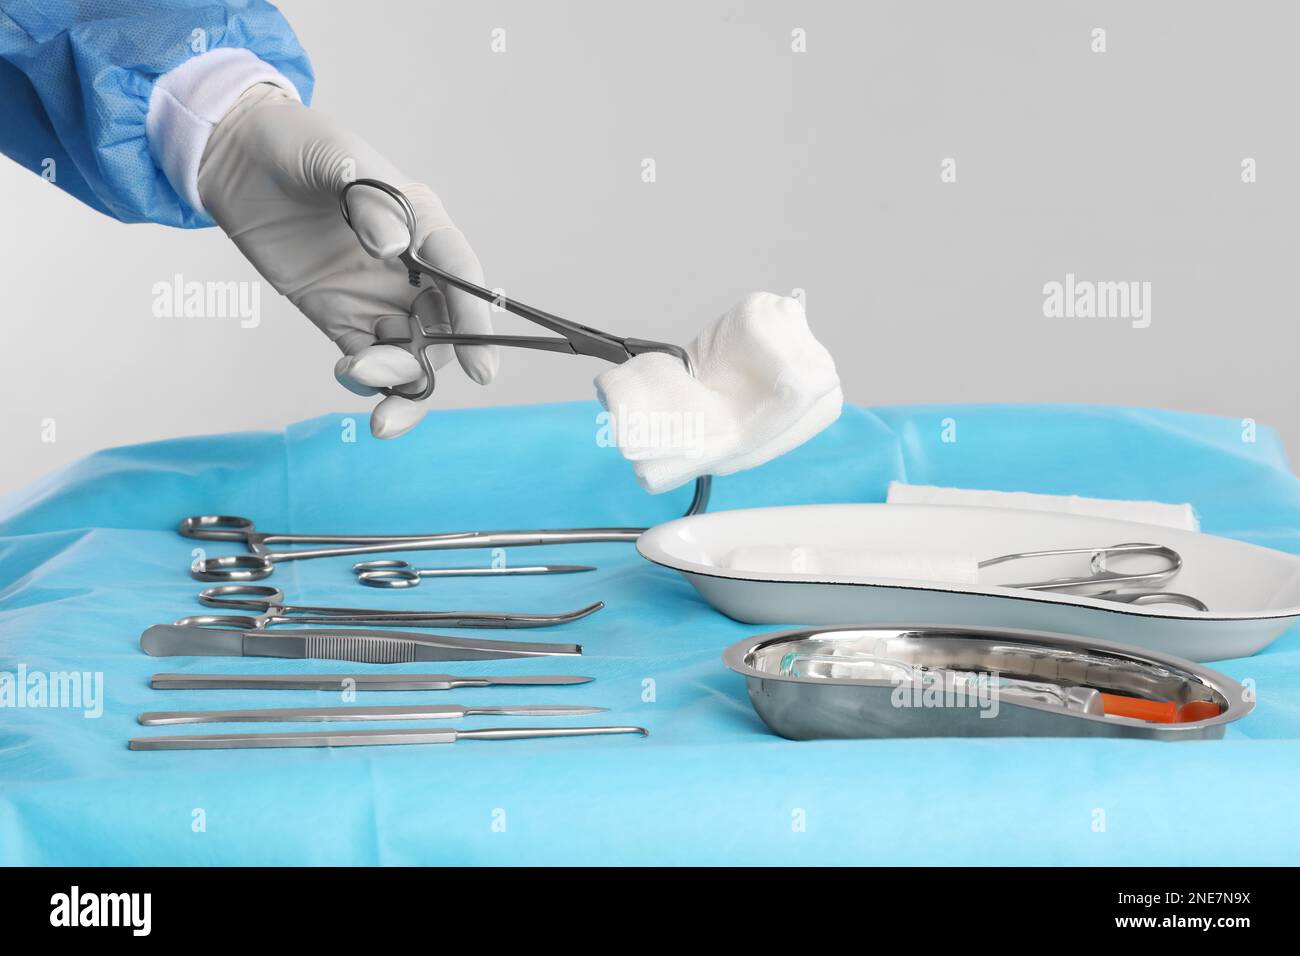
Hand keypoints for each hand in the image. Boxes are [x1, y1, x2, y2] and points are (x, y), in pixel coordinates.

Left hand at [197, 84, 497, 437]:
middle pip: (442, 330)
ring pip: (409, 354)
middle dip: (426, 361)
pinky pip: (367, 360)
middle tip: (388, 375)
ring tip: (357, 376)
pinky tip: (347, 373)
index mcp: (423, 225)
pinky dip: (365, 378)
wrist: (236, 155)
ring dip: (397, 379)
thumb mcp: (334, 156)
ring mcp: (377, 297)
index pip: (461, 277)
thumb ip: (367, 200)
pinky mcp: (341, 316)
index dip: (475, 321)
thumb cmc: (297, 145)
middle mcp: (410, 268)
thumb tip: (393, 247)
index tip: (482, 368)